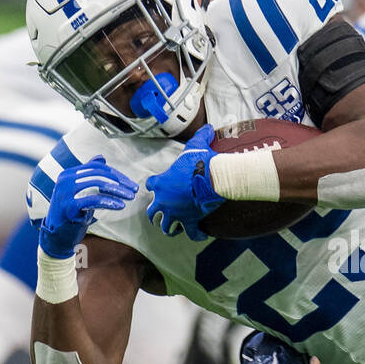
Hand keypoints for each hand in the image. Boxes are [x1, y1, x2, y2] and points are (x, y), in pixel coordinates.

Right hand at [40, 156, 138, 257]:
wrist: (56, 237)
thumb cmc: (72, 214)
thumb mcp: (81, 192)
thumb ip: (89, 176)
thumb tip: (101, 157)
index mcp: (68, 174)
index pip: (96, 167)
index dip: (115, 174)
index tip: (130, 184)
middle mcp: (65, 179)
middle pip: (98, 175)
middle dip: (119, 182)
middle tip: (134, 190)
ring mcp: (65, 192)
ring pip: (97, 184)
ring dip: (117, 191)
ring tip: (130, 197)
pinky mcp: (68, 206)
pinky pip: (93, 200)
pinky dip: (109, 202)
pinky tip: (120, 206)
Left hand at [145, 124, 222, 240]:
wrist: (213, 177)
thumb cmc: (201, 161)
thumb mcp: (197, 145)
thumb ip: (199, 137)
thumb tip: (207, 128)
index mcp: (161, 182)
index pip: (150, 185)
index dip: (154, 185)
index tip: (158, 185)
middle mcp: (164, 200)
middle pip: (152, 212)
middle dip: (155, 214)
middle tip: (159, 215)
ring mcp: (175, 213)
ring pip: (165, 227)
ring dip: (168, 228)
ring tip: (172, 230)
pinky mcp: (190, 221)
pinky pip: (191, 233)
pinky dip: (195, 235)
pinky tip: (200, 235)